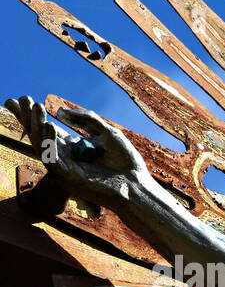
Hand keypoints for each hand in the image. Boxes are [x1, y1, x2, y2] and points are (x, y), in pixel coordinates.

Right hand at [4, 95, 152, 210]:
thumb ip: (87, 120)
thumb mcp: (107, 134)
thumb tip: (60, 111)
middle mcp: (65, 158)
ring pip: (42, 146)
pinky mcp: (67, 179)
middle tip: (24, 99)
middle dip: (31, 118)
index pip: (49, 130)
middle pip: (40, 136)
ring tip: (36, 107)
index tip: (26, 99)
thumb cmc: (126, 163)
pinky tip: (50, 125)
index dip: (36, 116)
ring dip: (37, 126)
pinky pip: (52, 159)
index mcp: (73, 148)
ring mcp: (65, 169)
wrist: (137, 187)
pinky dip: (49, 142)